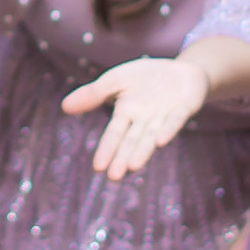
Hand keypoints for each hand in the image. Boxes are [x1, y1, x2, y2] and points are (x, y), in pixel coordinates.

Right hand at [61, 52, 208, 180]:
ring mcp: (165, 116)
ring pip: (151, 136)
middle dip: (123, 157)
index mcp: (126, 113)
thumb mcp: (116, 79)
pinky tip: (161, 141)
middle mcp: (144, 120)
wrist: (180, 72)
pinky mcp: (185, 109)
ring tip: (133, 166)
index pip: (115, 134)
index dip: (107, 149)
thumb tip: (64, 106)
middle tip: (115, 177)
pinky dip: (168, 129)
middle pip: (132, 141)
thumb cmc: (145, 78)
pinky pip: (176, 120)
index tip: (98, 167)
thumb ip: (94, 93)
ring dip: (143, 151)